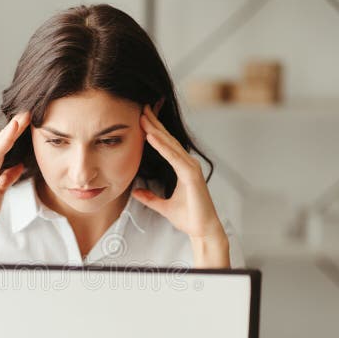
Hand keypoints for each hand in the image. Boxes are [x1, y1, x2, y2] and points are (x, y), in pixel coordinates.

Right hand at [0, 111, 30, 236]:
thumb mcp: (1, 190)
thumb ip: (8, 177)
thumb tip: (19, 166)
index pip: (8, 144)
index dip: (19, 130)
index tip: (33, 117)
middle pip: (5, 139)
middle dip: (18, 124)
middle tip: (31, 107)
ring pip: (0, 142)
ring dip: (12, 128)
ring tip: (25, 114)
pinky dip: (5, 140)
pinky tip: (13, 130)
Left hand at [132, 104, 228, 266]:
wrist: (202, 230)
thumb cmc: (188, 217)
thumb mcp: (163, 206)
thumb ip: (150, 198)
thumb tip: (136, 191)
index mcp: (183, 168)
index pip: (166, 145)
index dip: (154, 131)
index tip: (142, 118)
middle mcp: (188, 164)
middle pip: (168, 140)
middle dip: (155, 123)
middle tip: (142, 107)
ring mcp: (191, 168)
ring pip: (171, 145)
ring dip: (156, 130)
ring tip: (143, 117)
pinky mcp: (192, 176)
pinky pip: (174, 158)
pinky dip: (162, 147)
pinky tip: (151, 137)